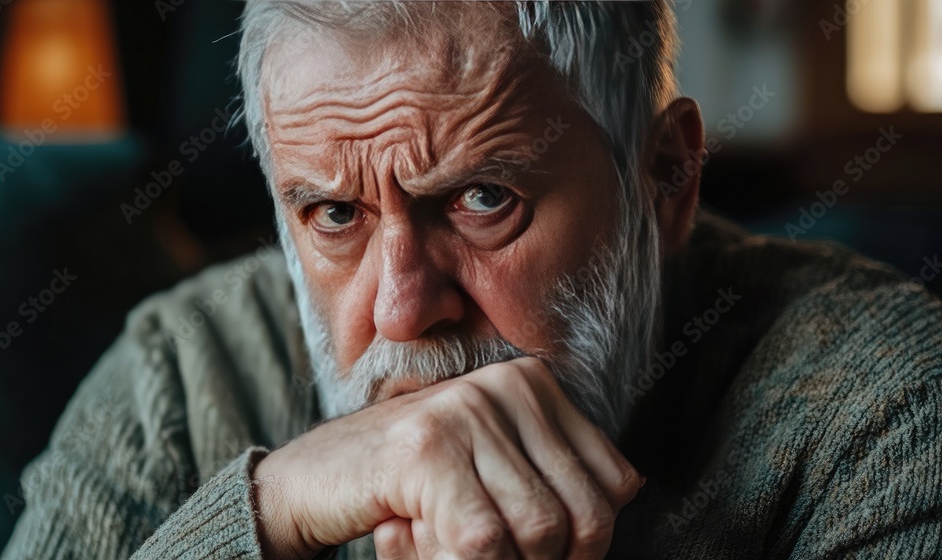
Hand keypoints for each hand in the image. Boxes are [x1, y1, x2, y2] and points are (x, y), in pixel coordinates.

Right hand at [251, 357, 642, 558]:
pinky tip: (416, 542)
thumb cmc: (412, 484)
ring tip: (446, 547)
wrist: (312, 480)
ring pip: (539, 532)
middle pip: (582, 515)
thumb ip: (555, 470)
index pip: (613, 482)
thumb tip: (631, 487)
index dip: (588, 544)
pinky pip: (483, 542)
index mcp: (532, 384)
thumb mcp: (493, 467)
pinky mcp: (426, 450)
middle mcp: (505, 386)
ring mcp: (464, 413)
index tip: (543, 559)